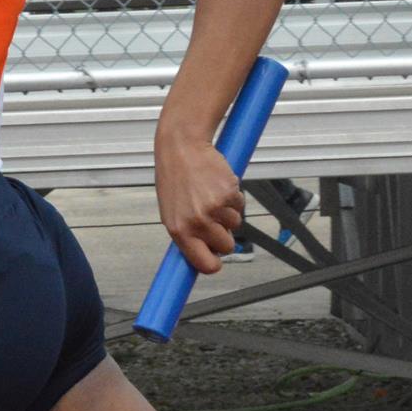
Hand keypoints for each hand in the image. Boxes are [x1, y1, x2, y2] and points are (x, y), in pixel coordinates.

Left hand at [154, 131, 245, 274]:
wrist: (182, 146)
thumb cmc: (174, 177)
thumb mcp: (171, 211)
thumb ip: (187, 234)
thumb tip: (205, 255)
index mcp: (179, 231)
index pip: (205, 264)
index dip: (214, 264)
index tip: (216, 260)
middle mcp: (197, 223)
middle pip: (227, 246)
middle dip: (224, 235)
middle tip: (213, 217)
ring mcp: (214, 208)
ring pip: (236, 224)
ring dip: (228, 213)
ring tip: (211, 195)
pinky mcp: (229, 193)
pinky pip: (240, 204)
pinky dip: (234, 196)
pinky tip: (218, 184)